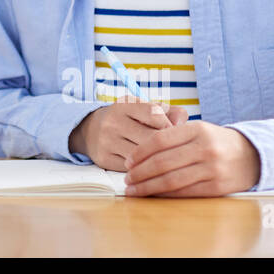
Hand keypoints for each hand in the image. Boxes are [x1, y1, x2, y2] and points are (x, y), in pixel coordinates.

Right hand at [68, 96, 188, 170]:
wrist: (90, 130)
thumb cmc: (127, 119)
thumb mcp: (143, 108)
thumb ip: (170, 112)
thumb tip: (183, 124)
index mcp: (124, 105)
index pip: (154, 113)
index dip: (168, 124)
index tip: (172, 132)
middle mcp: (113, 121)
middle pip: (150, 138)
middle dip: (165, 145)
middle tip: (172, 149)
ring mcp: (106, 141)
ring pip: (142, 155)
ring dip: (156, 159)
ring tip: (162, 158)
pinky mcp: (104, 159)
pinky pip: (132, 168)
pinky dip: (143, 168)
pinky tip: (148, 166)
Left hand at [123, 121, 261, 196]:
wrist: (254, 155)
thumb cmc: (218, 142)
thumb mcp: (199, 129)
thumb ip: (173, 136)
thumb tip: (139, 152)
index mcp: (197, 129)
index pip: (159, 140)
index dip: (139, 153)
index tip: (127, 162)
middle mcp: (205, 148)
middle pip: (162, 162)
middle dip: (140, 172)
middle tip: (127, 179)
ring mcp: (212, 168)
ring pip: (171, 180)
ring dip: (148, 187)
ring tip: (134, 190)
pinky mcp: (217, 187)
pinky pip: (185, 192)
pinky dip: (166, 195)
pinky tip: (154, 195)